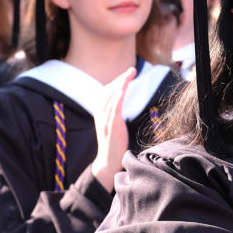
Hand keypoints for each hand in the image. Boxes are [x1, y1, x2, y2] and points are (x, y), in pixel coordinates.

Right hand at [91, 68, 135, 191]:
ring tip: (130, 74)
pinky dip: (117, 99)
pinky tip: (122, 90)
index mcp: (100, 112)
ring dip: (121, 84)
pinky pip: (113, 111)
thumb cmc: (113, 143)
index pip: (107, 91)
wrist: (108, 162)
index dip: (117, 81)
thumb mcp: (113, 124)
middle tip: (132, 70)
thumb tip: (120, 99)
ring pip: (111, 98)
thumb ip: (114, 112)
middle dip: (120, 79)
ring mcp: (104, 121)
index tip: (128, 73)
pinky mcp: (111, 128)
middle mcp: (100, 114)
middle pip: (109, 91)